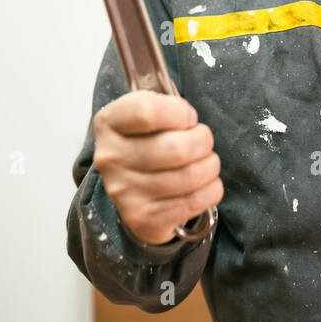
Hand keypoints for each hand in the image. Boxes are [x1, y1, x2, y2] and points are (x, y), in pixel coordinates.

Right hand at [92, 90, 223, 243]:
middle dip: (203, 141)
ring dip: (210, 166)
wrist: (134, 191)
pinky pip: (195, 201)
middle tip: (202, 141)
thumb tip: (188, 111)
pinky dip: (211, 189)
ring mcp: (124, 191)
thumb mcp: (146, 114)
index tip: (188, 118)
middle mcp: (111, 157)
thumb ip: (163, 104)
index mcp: (109, 122)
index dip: (180, 112)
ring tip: (205, 162)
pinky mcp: (142, 218)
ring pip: (190, 175)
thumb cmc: (148, 143)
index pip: (148, 111)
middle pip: (177, 148)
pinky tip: (204, 184)